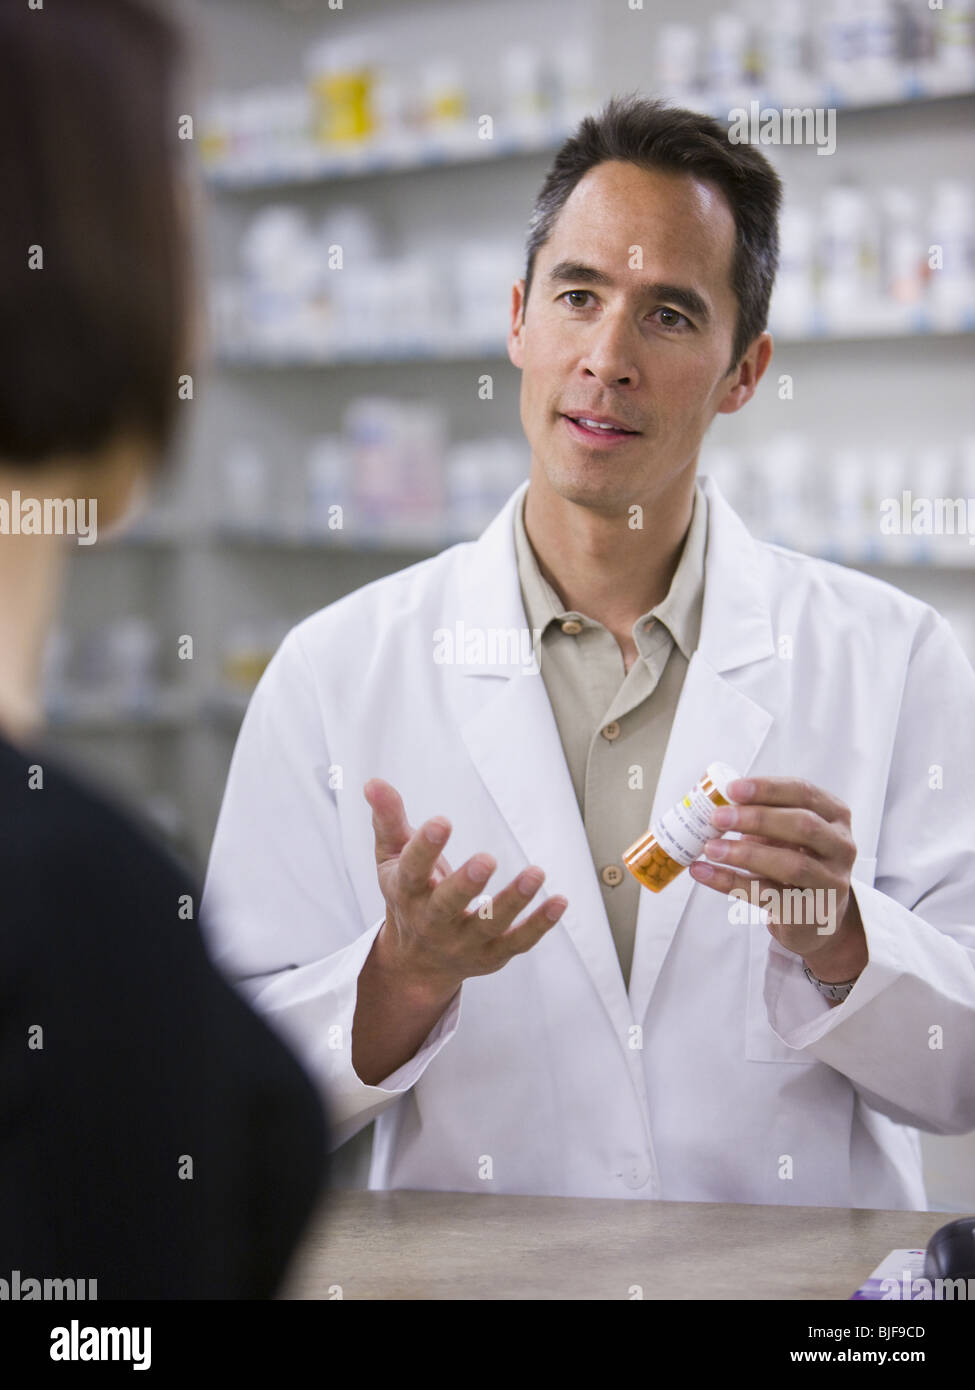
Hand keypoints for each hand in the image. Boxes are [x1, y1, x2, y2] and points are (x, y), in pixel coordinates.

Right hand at [364, 778, 567, 998]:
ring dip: (513, 901)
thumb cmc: (409, 895)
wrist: (417, 961)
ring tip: (535, 873)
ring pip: (488, 924)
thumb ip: (389, 820)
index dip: (425, 847)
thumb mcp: (392, 857)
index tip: (442, 821)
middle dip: (465, 883)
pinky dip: (539, 924)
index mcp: (406, 892)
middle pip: (446, 905)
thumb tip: (374, 782)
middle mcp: (431, 921)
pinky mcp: (491, 955)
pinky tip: (559, 901)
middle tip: (486, 859)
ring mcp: (462, 942)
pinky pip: (518, 941)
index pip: (411, 870)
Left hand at [688, 776, 866, 983]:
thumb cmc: (797, 862)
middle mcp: (841, 847)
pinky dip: (730, 882)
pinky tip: (704, 872)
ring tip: (709, 848)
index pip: (804, 792)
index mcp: (835, 816)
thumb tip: (716, 803)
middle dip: (757, 818)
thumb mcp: (787, 833)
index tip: (732, 789)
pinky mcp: (811, 913)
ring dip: (744, 854)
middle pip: (802, 825)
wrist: (816, 917)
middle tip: (718, 818)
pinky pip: (767, 895)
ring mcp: (831, 883)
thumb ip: (762, 815)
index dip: (767, 789)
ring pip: (791, 864)